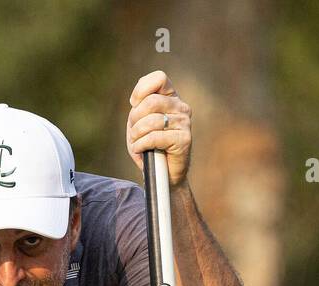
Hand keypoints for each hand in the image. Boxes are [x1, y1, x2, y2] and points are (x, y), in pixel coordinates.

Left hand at [126, 70, 191, 186]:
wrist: (162, 173)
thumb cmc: (149, 146)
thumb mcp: (139, 122)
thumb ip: (139, 107)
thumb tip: (138, 102)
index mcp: (171, 98)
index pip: (159, 78)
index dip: (141, 90)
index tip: (134, 104)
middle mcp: (181, 107)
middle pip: (151, 102)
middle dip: (135, 118)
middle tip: (135, 132)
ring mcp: (184, 123)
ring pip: (151, 121)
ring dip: (136, 135)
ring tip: (137, 143)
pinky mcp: (184, 139)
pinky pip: (155, 137)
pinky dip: (141, 145)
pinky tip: (140, 150)